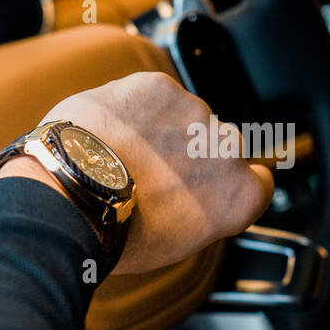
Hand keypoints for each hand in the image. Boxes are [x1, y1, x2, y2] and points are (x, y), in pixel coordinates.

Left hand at [0, 71, 273, 274]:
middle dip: (194, 155)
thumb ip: (206, 212)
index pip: (259, 180)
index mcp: (240, 194)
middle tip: (154, 177)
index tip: (206, 190)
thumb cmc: (118, 232)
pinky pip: (153, 95)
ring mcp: (194, 111)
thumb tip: (196, 198)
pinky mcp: (157, 86)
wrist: (70, 197)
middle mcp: (228, 149)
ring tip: (123, 155)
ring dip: (163, 130)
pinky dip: (135, 108)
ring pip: (185, 117)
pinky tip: (112, 132)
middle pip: (220, 146)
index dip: (228, 185)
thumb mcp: (179, 242)